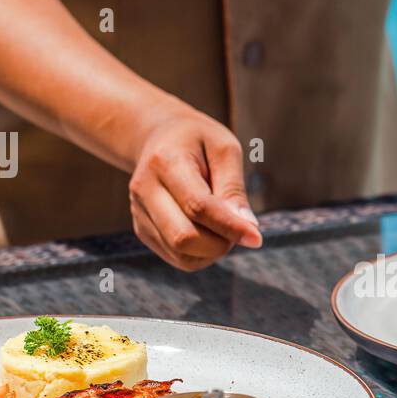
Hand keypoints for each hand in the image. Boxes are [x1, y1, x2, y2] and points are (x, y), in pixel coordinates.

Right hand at [128, 107, 262, 270]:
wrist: (158, 138)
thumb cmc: (198, 142)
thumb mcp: (224, 149)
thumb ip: (233, 188)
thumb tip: (248, 227)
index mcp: (165, 162)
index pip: (197, 206)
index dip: (229, 226)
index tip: (257, 238)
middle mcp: (145, 190)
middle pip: (184, 238)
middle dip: (221, 243)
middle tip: (239, 227)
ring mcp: (139, 213)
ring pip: (181, 254)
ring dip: (213, 251)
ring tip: (223, 226)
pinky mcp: (143, 230)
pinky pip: (178, 259)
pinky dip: (202, 255)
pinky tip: (209, 232)